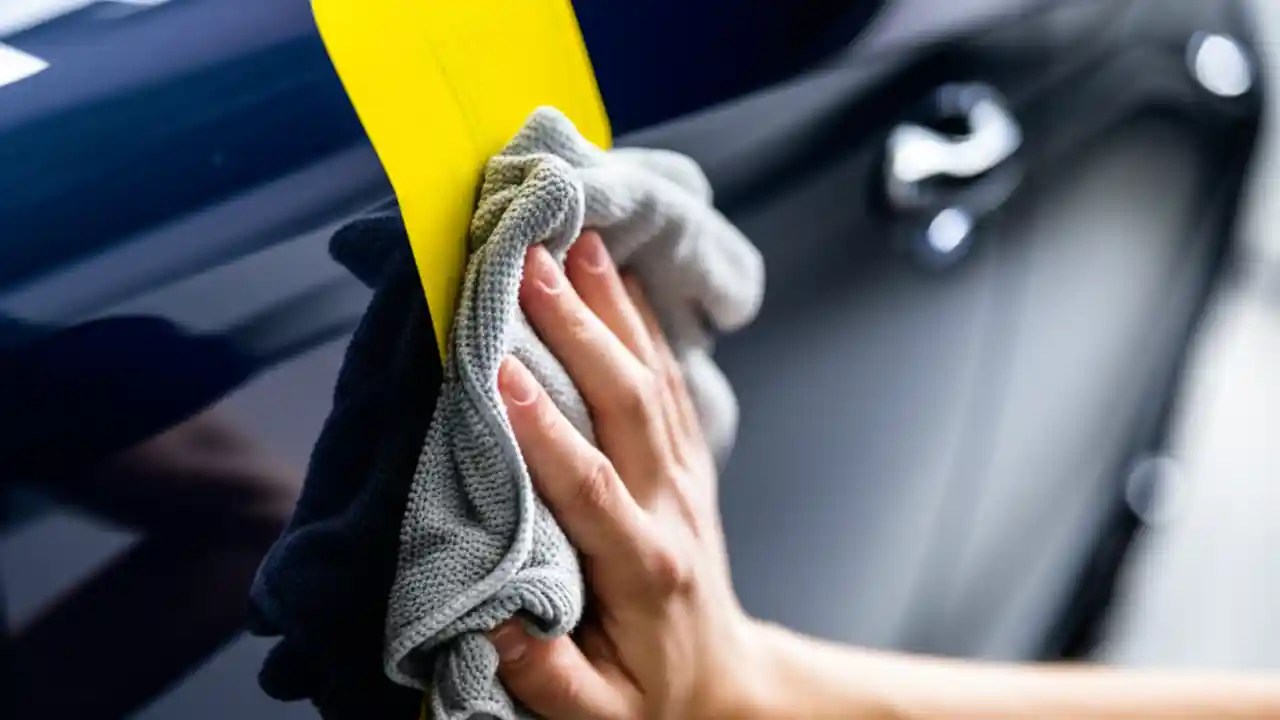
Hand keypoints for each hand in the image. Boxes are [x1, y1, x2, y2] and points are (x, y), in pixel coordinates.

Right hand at [490, 231, 767, 718]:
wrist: (721, 682)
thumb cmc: (650, 696)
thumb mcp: (599, 716)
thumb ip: (548, 676)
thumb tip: (492, 626)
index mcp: (645, 567)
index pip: (592, 486)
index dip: (544, 431)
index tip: (497, 371)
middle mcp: (672, 506)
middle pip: (627, 403)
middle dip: (577, 327)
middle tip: (530, 263)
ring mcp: (685, 475)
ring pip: (653, 375)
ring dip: (613, 305)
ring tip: (577, 239)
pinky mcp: (687, 459)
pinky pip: (670, 378)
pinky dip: (645, 321)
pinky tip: (619, 273)